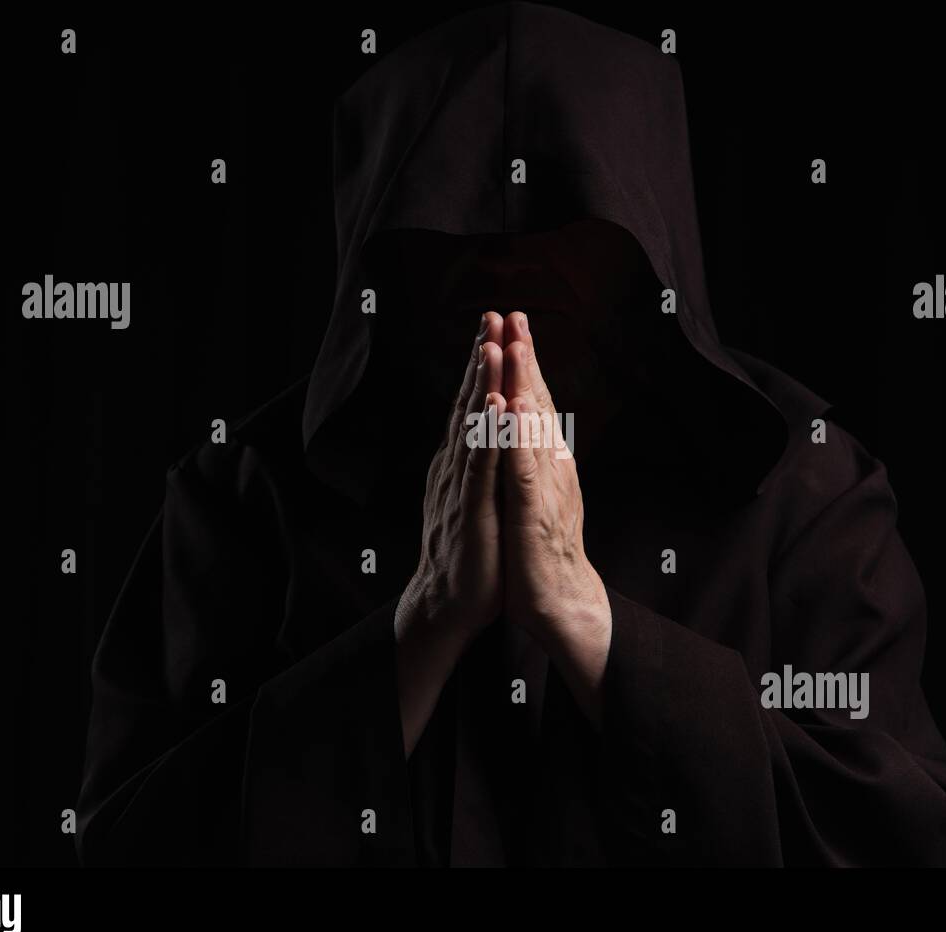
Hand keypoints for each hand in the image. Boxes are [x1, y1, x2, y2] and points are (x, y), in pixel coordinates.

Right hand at [393, 312, 506, 754]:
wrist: (449, 602)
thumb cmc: (469, 551)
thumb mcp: (477, 496)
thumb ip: (480, 462)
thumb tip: (489, 430)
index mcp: (462, 462)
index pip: (474, 404)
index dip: (484, 365)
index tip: (496, 326)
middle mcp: (456, 465)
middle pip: (468, 402)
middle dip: (480, 357)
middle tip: (490, 314)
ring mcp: (461, 486)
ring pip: (472, 426)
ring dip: (480, 383)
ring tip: (490, 344)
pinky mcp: (471, 509)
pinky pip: (480, 465)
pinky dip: (486, 432)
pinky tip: (491, 405)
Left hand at [498, 312, 611, 722]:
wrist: (557, 600)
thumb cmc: (540, 549)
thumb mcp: (532, 494)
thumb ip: (530, 458)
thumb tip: (525, 422)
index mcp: (543, 462)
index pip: (533, 404)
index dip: (524, 363)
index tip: (513, 324)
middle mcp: (549, 468)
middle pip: (537, 404)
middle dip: (525, 358)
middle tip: (515, 314)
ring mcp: (543, 489)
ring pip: (533, 430)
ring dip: (525, 386)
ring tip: (516, 347)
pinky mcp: (533, 516)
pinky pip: (524, 472)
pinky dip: (518, 440)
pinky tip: (514, 413)